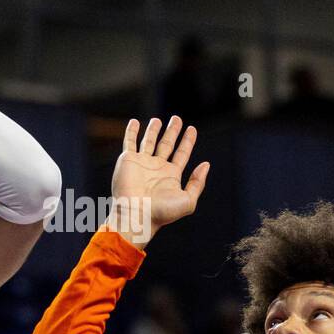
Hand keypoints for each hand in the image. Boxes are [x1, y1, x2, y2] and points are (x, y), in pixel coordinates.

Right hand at [104, 116, 208, 247]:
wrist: (136, 214)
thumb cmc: (161, 212)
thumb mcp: (188, 200)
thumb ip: (198, 183)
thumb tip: (205, 164)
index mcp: (171, 175)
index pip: (181, 153)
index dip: (187, 141)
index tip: (192, 129)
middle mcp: (157, 168)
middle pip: (167, 144)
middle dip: (172, 132)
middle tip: (176, 119)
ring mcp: (142, 163)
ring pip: (149, 142)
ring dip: (153, 130)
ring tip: (157, 120)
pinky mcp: (127, 160)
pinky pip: (129, 142)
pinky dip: (131, 132)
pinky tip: (134, 122)